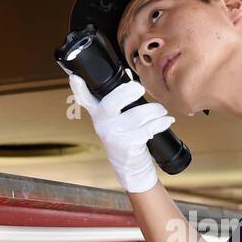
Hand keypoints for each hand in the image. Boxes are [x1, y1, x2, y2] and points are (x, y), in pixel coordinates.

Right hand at [68, 73, 175, 193]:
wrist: (130, 168)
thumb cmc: (126, 138)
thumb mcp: (117, 120)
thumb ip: (119, 100)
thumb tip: (128, 73)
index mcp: (98, 114)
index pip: (84, 100)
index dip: (79, 89)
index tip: (75, 77)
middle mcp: (102, 124)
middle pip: (110, 104)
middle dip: (127, 92)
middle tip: (139, 88)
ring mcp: (113, 136)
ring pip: (137, 116)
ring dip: (154, 110)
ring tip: (161, 110)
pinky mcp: (127, 145)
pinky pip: (147, 129)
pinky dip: (160, 123)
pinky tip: (166, 121)